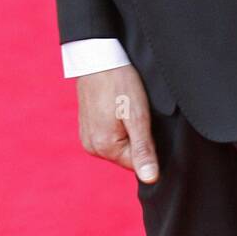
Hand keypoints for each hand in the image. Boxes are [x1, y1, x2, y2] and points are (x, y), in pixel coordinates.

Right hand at [76, 64, 159, 183]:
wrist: (97, 56)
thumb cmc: (119, 82)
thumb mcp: (137, 115)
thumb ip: (143, 149)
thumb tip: (150, 179)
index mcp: (104, 148)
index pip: (137, 162)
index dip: (147, 143)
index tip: (143, 120)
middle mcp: (91, 147)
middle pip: (127, 154)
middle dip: (135, 136)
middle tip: (135, 110)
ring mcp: (87, 136)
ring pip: (118, 144)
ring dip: (126, 129)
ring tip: (124, 105)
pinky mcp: (86, 126)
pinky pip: (108, 134)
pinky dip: (116, 123)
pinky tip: (116, 104)